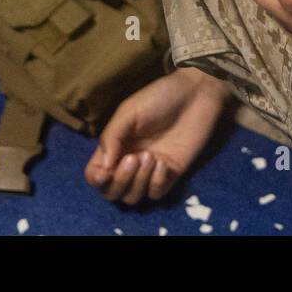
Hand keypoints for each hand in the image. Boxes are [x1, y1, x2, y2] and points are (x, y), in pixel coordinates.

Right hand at [83, 67, 228, 204]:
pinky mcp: (172, 174)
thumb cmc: (159, 97)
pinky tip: (164, 163)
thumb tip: (103, 168)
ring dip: (138, 182)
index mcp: (115, 147)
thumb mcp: (128, 111)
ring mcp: (150, 170)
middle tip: (133, 158)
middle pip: (112, 192)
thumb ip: (111, 138)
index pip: (95, 174)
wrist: (195, 94)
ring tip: (150, 156)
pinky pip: (156, 194)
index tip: (106, 172)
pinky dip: (156, 183)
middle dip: (119, 181)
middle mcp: (130, 162)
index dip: (96, 178)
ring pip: (132, 197)